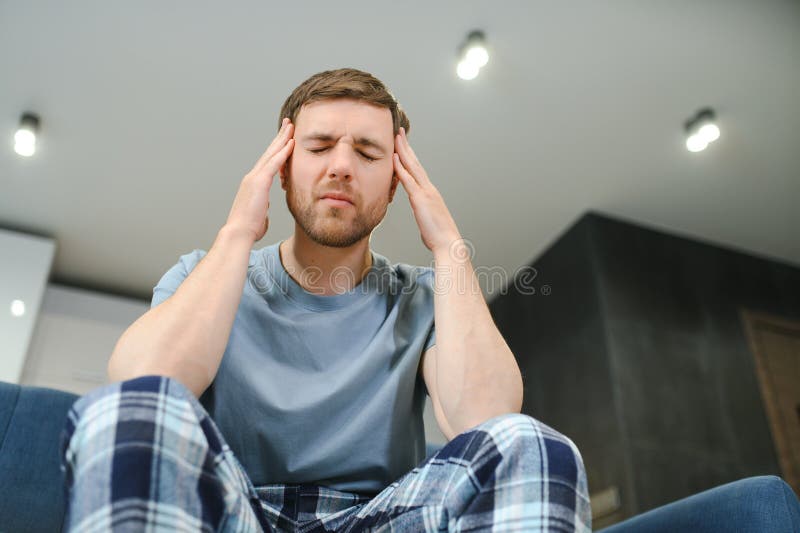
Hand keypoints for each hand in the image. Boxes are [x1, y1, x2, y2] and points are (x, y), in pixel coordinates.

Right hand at [225, 118, 294, 242]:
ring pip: (271, 153)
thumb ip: (262, 210)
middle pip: (269, 152)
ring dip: (282, 139)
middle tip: (287, 124)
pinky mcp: (259, 182)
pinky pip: (274, 163)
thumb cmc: (248, 228)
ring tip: (291, 126)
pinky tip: (291, 143)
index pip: (267, 162)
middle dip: (279, 137)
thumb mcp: (258, 215)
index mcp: (253, 184)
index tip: (284, 139)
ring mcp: (254, 178)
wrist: (239, 233)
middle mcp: (252, 177)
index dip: (276, 149)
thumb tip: (263, 212)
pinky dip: (283, 152)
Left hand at [393, 127, 460, 253]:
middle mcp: (429, 188)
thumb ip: (425, 214)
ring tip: (396, 137)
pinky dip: (401, 168)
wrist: (448, 243)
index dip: (410, 156)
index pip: (417, 170)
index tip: (403, 145)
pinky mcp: (420, 199)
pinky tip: (395, 158)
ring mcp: (425, 192)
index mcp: (430, 193)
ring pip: (412, 167)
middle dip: (406, 146)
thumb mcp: (429, 221)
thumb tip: (423, 215)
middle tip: (399, 132)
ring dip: (403, 150)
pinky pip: (409, 180)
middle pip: (415, 163)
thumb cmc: (438, 236)